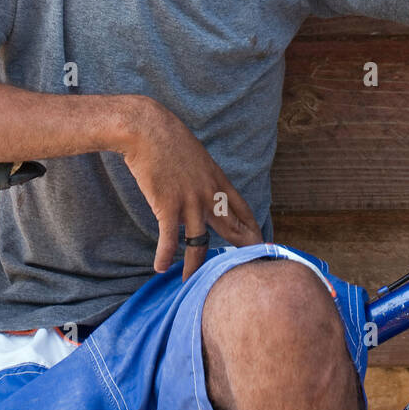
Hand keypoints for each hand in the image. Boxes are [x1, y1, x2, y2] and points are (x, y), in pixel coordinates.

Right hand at [120, 99, 262, 280]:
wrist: (147, 128)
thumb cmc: (168, 138)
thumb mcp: (195, 156)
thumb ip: (201, 178)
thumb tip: (198, 195)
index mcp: (217, 179)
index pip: (242, 208)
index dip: (252, 227)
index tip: (261, 241)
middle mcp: (208, 193)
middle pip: (231, 228)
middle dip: (242, 250)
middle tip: (249, 270)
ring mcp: (189, 201)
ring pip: (199, 242)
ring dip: (195, 265)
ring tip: (192, 281)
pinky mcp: (168, 205)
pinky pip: (169, 238)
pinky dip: (164, 254)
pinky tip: (160, 267)